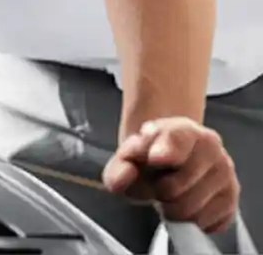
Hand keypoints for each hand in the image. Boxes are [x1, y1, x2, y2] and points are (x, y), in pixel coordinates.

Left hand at [103, 117, 239, 233]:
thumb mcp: (126, 159)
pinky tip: (187, 202)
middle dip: (159, 193)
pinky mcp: (232, 197)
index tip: (156, 158)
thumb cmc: (149, 157)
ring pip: (191, 210)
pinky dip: (191, 220)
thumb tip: (124, 178)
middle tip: (157, 184)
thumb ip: (119, 168)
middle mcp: (209, 147)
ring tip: (171, 193)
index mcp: (181, 130)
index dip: (166, 151)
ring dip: (173, 209)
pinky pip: (206, 222)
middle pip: (176, 187)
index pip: (176, 140)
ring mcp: (225, 171)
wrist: (170, 155)